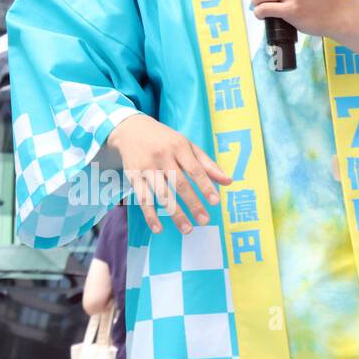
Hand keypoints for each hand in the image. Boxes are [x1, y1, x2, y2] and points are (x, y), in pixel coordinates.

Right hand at [107, 115, 231, 234]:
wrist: (131, 129)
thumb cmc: (165, 140)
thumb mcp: (187, 145)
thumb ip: (207, 164)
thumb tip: (228, 182)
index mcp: (178, 147)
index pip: (194, 169)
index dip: (205, 185)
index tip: (215, 202)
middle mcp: (162, 156)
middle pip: (179, 183)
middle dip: (192, 203)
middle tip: (204, 220)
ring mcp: (146, 167)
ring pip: (161, 193)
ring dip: (174, 213)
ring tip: (187, 229)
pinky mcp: (133, 176)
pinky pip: (142, 198)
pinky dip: (150, 215)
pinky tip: (158, 228)